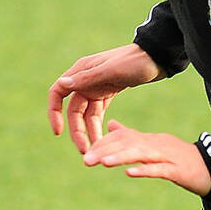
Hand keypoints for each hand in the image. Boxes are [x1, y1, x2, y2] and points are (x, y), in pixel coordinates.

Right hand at [48, 44, 164, 153]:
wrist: (156, 57)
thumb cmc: (134, 61)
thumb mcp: (111, 71)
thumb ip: (87, 79)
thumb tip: (62, 84)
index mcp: (81, 71)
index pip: (58, 92)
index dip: (54, 112)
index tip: (58, 132)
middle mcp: (85, 80)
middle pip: (73, 110)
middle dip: (77, 131)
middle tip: (85, 152)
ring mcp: (96, 87)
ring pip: (86, 115)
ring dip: (89, 132)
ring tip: (97, 151)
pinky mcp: (108, 93)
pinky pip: (98, 113)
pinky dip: (99, 126)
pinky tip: (104, 140)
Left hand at [83, 121, 210, 196]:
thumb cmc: (184, 160)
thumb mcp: (156, 146)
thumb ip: (134, 137)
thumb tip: (112, 126)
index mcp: (151, 140)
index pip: (124, 138)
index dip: (104, 144)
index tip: (87, 152)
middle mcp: (158, 144)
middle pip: (129, 145)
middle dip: (106, 151)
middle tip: (86, 160)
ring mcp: (169, 157)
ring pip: (141, 154)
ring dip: (120, 158)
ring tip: (102, 162)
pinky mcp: (179, 171)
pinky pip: (160, 170)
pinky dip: (145, 171)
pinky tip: (130, 173)